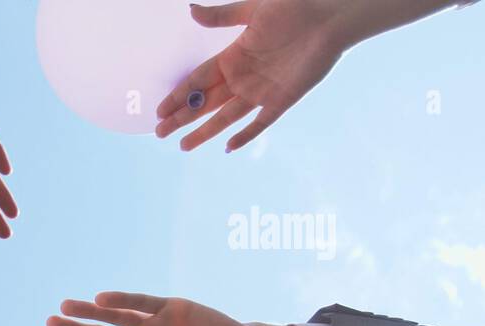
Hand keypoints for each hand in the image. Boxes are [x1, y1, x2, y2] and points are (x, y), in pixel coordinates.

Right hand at [156, 0, 348, 151]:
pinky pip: (260, 123)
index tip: (159, 110)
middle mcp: (243, 77)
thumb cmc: (294, 7)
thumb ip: (222, 17)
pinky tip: (228, 147)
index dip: (178, 95)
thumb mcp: (253, 10)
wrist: (330, 15)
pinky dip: (245, 135)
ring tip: (183, 145)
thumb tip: (191, 11)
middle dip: (182, 118)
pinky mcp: (282, 100)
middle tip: (160, 132)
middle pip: (205, 103)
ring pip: (225, 117)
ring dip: (204, 131)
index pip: (197, 81)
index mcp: (232, 57)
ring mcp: (261, 91)